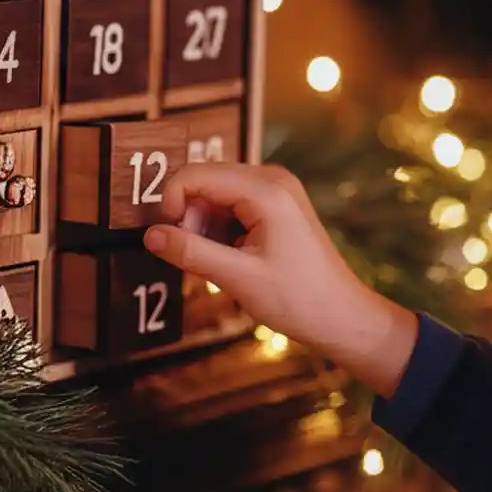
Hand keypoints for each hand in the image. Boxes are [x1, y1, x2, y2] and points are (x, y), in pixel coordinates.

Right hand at [142, 163, 417, 397]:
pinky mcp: (274, 204)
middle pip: (203, 181)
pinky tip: (230, 258)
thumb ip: (190, 253)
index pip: (195, 174)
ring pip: (213, 194)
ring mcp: (275, 190)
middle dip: (189, 218)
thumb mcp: (237, 277)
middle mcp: (271, 179)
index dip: (171, 203)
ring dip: (203, 226)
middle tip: (197, 258)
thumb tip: (150, 235)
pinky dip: (218, 229)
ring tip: (219, 263)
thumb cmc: (298, 300)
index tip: (168, 239)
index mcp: (266, 190)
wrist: (342, 317)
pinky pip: (229, 205)